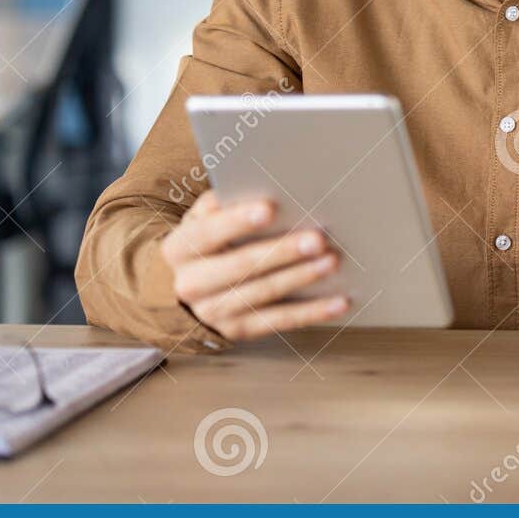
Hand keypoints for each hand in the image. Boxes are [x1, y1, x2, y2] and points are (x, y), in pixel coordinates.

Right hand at [160, 191, 349, 341]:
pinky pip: (279, 321)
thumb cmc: (207, 241)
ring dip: (301, 278)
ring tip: (331, 262)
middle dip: (282, 251)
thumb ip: (225, 204)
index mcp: (180, 248)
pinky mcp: (238, 330)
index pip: (208, 233)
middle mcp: (191, 284)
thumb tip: (266, 187)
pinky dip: (312, 312)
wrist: (184, 289)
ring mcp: (213, 312)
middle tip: (318, 238)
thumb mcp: (202, 219)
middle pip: (242, 266)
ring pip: (264, 294)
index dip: (238, 221)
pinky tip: (339, 302)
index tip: (270, 208)